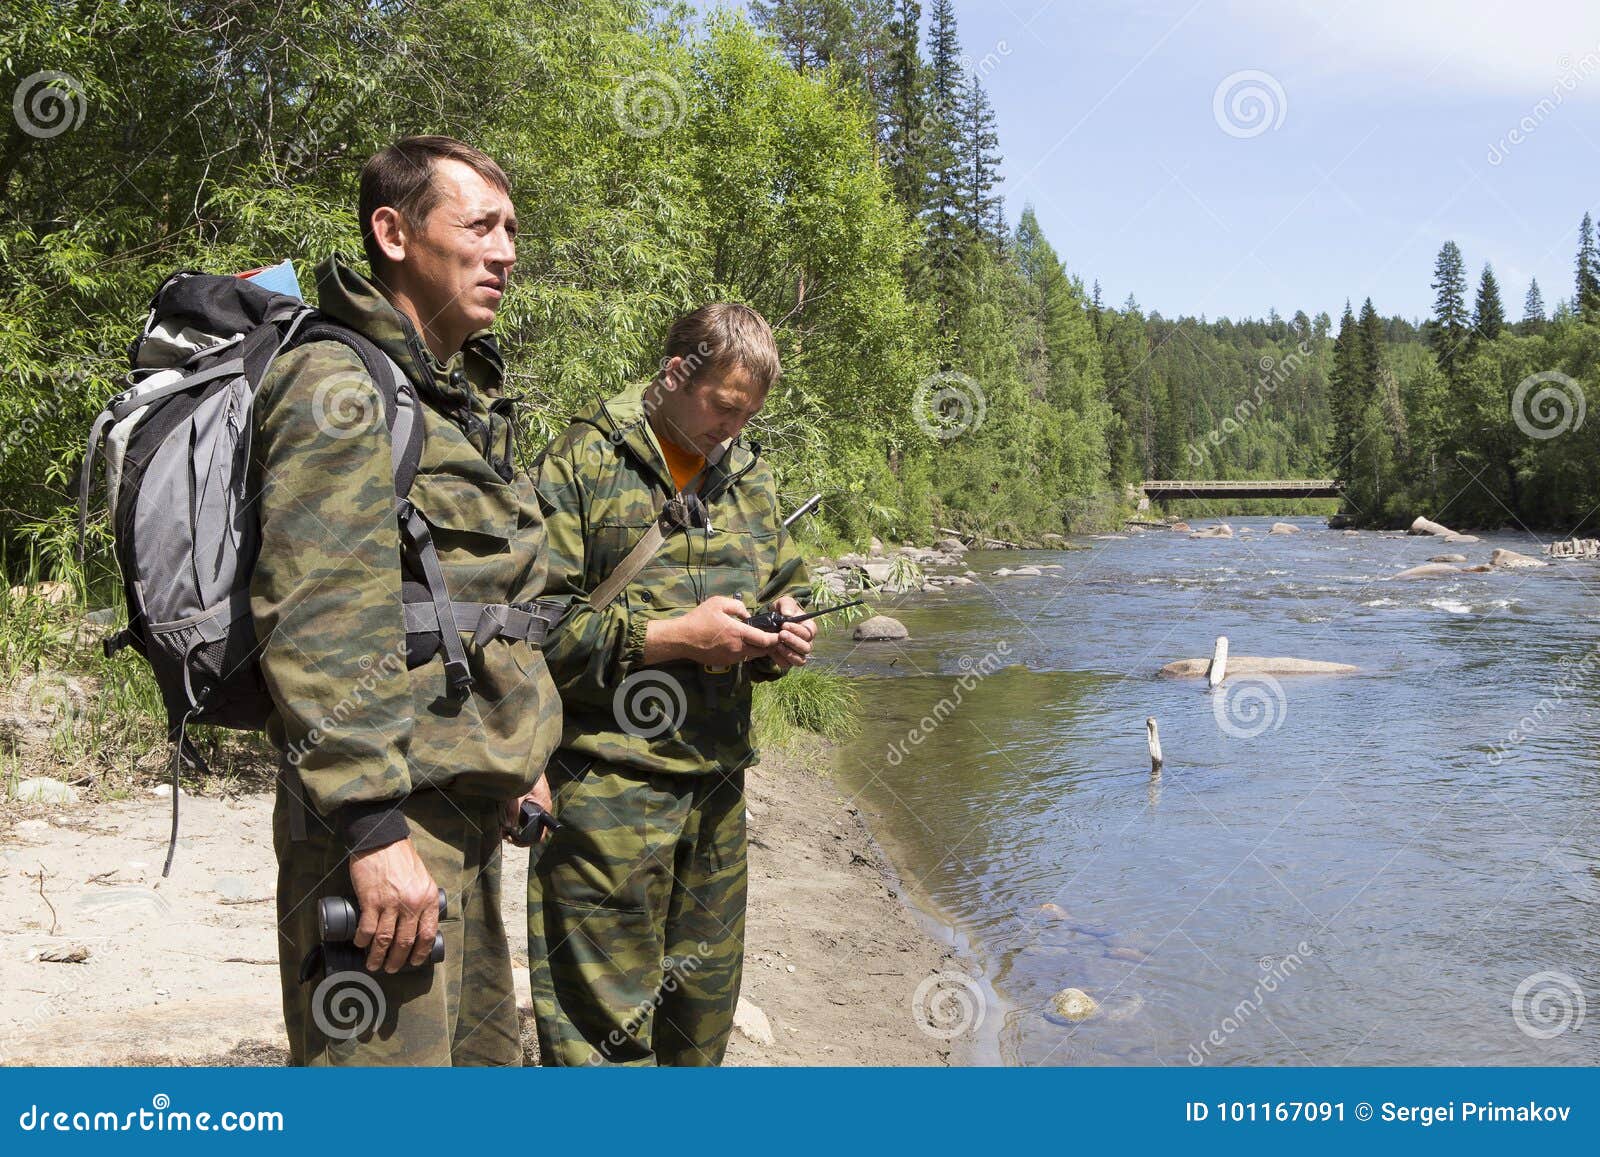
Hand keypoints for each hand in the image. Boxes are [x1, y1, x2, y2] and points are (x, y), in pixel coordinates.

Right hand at [347, 838, 439, 972]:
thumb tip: (417, 923)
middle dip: (397, 961)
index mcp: (427, 899)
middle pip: (405, 942)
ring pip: (385, 940)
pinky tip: (360, 944)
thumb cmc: (402, 859)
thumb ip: (421, 899)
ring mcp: (391, 903)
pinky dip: (363, 940)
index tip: (414, 962)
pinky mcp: (371, 900)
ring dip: (377, 956)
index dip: (420, 953)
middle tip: (390, 969)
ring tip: (373, 964)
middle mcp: (412, 904)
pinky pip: (367, 928)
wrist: (382, 840)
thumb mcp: (422, 879)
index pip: (427, 934)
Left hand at [504, 776, 553, 843]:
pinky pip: (520, 814)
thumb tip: (507, 826)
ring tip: (500, 825)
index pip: (539, 834)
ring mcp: (534, 805)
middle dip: (515, 834)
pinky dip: (511, 817)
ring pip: (523, 822)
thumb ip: (513, 809)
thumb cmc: (528, 773)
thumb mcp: (519, 793)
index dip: (525, 841)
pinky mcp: (527, 800)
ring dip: (512, 826)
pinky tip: (502, 816)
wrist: (528, 757)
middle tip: (502, 833)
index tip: (512, 840)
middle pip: (529, 830)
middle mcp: (540, 809)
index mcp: (543, 809)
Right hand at [644, 595, 777, 665]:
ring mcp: (731, 657)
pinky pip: (741, 658)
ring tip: (756, 638)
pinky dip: (746, 652)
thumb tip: (747, 615)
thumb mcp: (718, 603)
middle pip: (762, 651)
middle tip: (771, 636)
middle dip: (769, 645)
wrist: (682, 638)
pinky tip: (741, 643)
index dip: (776, 639)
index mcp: (738, 633)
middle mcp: (737, 648)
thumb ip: (737, 606)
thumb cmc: (699, 619)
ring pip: (752, 655)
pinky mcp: (725, 662)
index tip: (781, 634)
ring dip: (757, 649)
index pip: (765, 640)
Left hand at [767, 595, 813, 669]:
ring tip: (777, 645)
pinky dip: (780, 659)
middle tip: (780, 634)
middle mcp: (807, 642)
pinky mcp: (788, 660)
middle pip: (806, 648)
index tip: (784, 625)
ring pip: (800, 660)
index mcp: (809, 628)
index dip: (798, 630)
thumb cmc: (781, 610)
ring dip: (789, 653)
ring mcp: (798, 653)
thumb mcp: (783, 602)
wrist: (770, 621)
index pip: (809, 633)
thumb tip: (788, 614)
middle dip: (793, 642)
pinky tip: (772, 651)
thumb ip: (787, 605)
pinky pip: (787, 665)